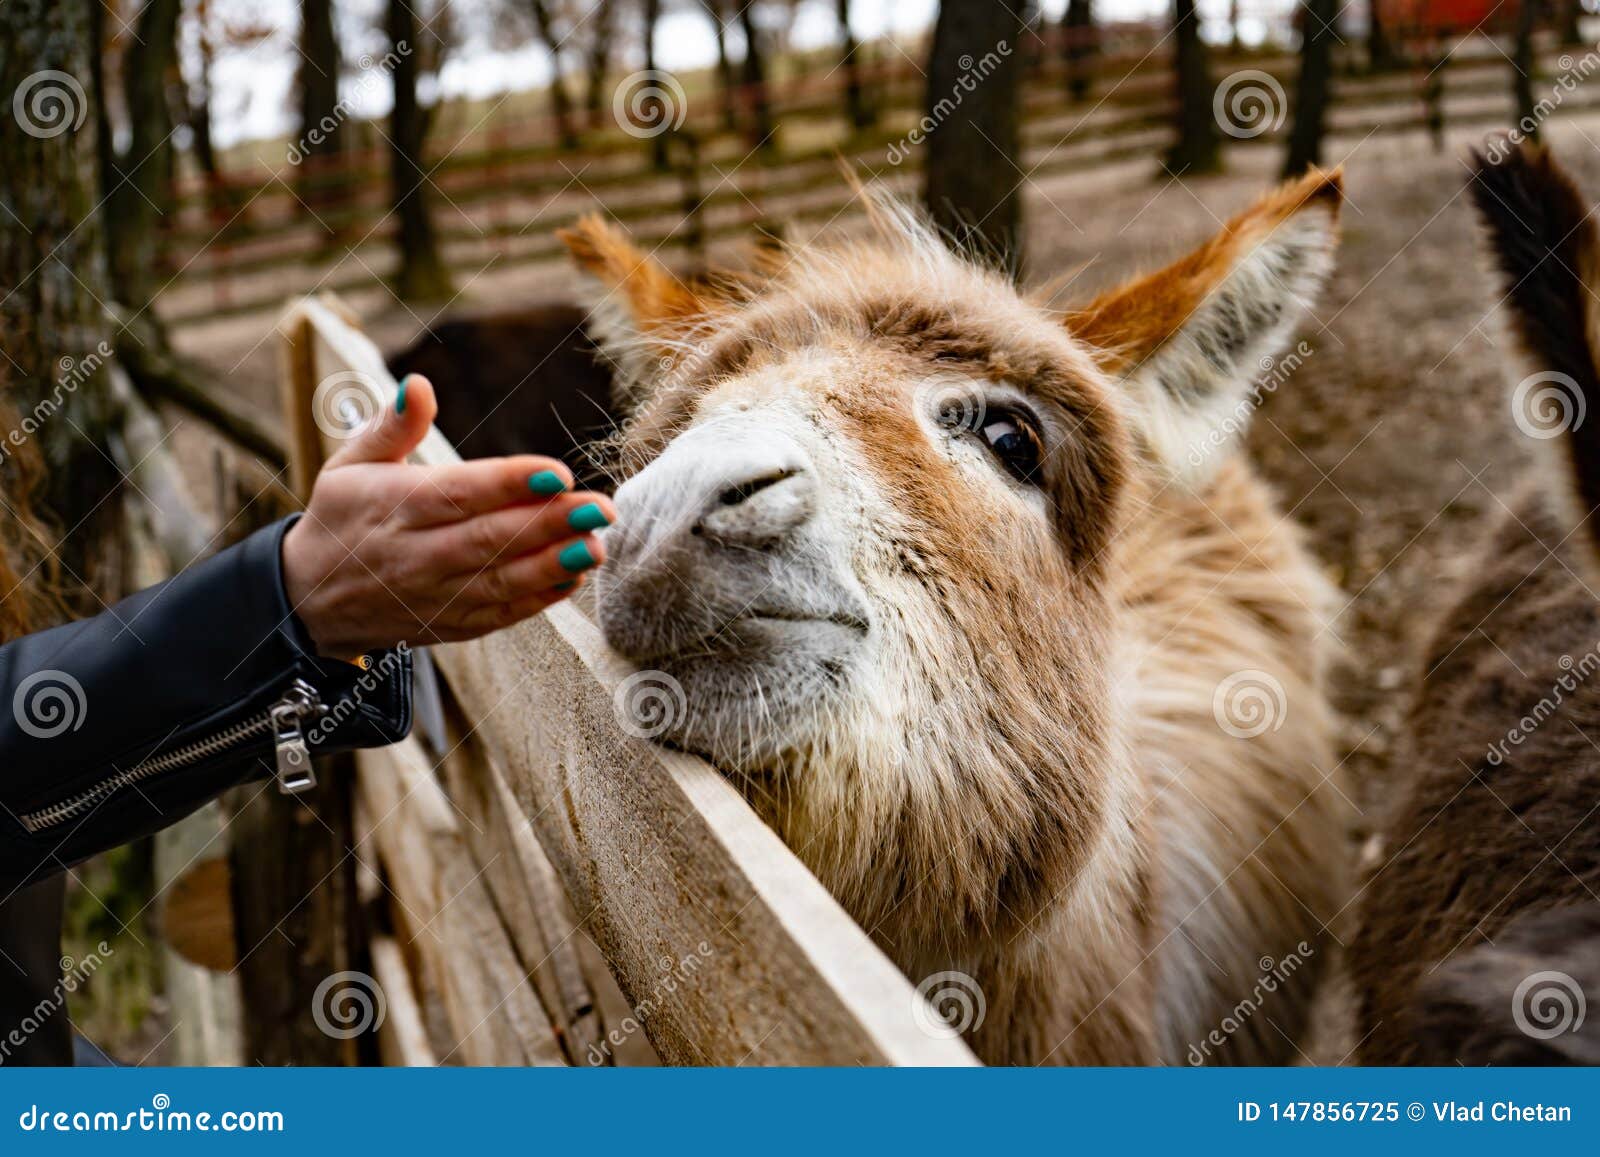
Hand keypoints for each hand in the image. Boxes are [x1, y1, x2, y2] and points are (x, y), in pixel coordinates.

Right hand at [280, 374, 612, 656]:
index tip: (557, 474)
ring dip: (554, 565)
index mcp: (393, 506)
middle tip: (600, 508)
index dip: (510, 484)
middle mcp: (415, 554)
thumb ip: (391, 427)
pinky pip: (500, 615)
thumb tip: (418, 385)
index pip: (458, 493)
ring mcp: (434, 596)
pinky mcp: (449, 626)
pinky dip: (539, 599)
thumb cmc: (342, 518)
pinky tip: (574, 577)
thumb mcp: (350, 464)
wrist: (309, 600)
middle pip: (489, 539)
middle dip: (550, 524)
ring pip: (500, 582)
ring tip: (597, 546)